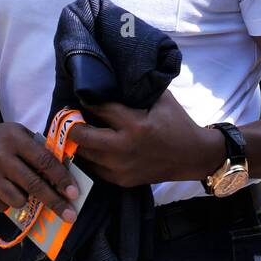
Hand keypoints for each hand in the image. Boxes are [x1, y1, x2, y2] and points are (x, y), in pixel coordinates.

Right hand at [0, 121, 80, 221]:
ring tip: (22, 189)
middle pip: (33, 184)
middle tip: (70, 216)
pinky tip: (2, 189)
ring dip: (26, 199)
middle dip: (55, 202)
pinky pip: (1, 206)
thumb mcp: (21, 135)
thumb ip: (40, 152)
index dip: (61, 178)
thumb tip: (64, 179)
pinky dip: (7, 202)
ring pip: (17, 200)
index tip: (74, 193)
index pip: (44, 161)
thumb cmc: (3, 141)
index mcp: (14, 138)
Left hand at [69, 90, 224, 187]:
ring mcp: (121, 168)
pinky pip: (94, 168)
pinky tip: (91, 145)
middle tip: (69, 115)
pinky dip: (90, 156)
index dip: (86, 101)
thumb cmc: (176, 123)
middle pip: (82, 136)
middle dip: (72, 124)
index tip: (79, 95)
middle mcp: (124, 149)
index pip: (99, 109)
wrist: (191, 156)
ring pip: (84, 154)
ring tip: (77, 128)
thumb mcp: (161, 99)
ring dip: (79, 140)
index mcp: (135, 125)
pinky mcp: (121, 180)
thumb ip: (138, 90)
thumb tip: (114, 79)